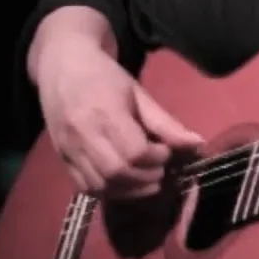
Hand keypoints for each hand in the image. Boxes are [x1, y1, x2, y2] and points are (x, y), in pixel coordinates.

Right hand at [36, 37, 203, 198]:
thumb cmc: (105, 76)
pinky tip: (126, 183)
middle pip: (117, 172)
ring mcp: (68, 149)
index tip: (166, 152)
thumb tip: (197, 144)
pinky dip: (109, 192)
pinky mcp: (62, 159)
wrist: (62, 66)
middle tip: (160, 170)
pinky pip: (85, 188)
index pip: (134, 152)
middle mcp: (83, 135)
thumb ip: (165, 123)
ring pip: (100, 185)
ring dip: (129, 190)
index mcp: (105, 114)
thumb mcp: (138, 93)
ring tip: (147, 179)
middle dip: (145, 177)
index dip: (157, 158)